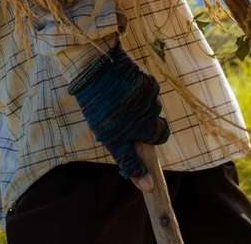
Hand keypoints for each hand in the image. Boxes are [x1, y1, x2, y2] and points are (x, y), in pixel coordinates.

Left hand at [66, 43, 170, 181]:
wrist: (91, 64)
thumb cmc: (95, 99)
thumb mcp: (103, 128)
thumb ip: (124, 152)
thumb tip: (145, 178)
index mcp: (116, 134)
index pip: (133, 161)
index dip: (141, 174)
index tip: (149, 185)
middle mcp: (133, 122)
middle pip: (159, 135)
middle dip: (155, 132)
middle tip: (144, 125)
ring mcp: (143, 103)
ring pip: (156, 113)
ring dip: (148, 111)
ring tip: (129, 100)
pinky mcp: (150, 86)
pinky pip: (154, 95)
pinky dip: (146, 95)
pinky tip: (132, 88)